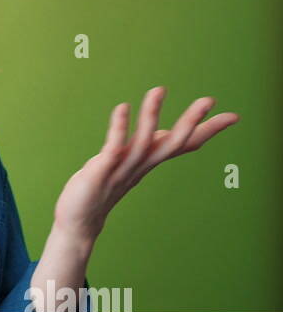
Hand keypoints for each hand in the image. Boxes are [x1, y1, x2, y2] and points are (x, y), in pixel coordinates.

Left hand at [52, 87, 239, 241]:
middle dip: (191, 122)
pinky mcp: (100, 172)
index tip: (233, 116)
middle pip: (173, 144)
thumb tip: (164, 133)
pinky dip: (119, 128)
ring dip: (151, 115)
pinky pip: (112, 148)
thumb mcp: (128, 164)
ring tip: (158, 89)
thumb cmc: (101, 189)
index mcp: (147, 163)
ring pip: (143, 142)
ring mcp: (121, 170)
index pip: (183, 144)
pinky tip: (122, 107)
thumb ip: (146, 148)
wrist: (78, 222)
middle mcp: (140, 166)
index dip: (207, 130)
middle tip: (209, 99)